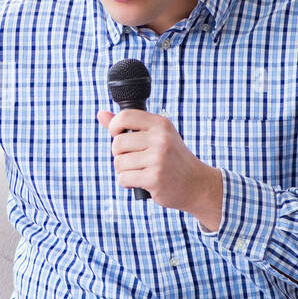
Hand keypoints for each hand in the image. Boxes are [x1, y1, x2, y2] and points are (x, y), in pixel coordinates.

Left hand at [97, 108, 222, 227]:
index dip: (114, 127)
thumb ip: (127, 125)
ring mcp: (158, 158)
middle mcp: (160, 138)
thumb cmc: (172, 159)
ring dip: (124, 171)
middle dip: (119, 155)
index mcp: (160, 124)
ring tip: (139, 172)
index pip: (125, 116)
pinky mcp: (155, 178)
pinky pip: (124, 179)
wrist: (196, 184)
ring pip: (119, 163)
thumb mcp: (155, 136)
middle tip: (133, 160)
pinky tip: (141, 182)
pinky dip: (127, 183)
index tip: (118, 136)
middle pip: (117, 143)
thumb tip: (101, 114)